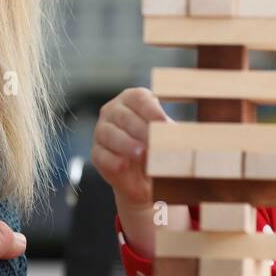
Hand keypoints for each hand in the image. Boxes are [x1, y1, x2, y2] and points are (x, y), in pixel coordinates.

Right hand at [91, 87, 168, 208]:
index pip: (139, 99)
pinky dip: (112, 160)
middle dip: (141, 129)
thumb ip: (170, 131)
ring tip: (141, 154)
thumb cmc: (158, 147)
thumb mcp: (167, 136)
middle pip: (124, 116)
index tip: (163, 122)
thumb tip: (178, 132)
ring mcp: (102, 130)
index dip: (151, 110)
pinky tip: (123, 165)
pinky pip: (101, 154)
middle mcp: (114, 111)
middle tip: (154, 142)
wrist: (144, 177)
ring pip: (110, 134)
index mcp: (133, 99)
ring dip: (126, 144)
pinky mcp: (97, 152)